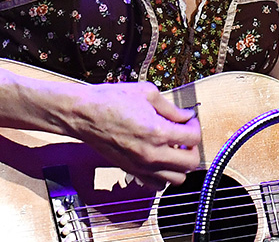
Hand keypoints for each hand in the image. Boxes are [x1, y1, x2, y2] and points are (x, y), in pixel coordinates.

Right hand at [69, 81, 201, 189]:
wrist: (84, 114)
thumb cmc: (110, 101)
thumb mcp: (147, 93)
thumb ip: (171, 108)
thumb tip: (185, 116)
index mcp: (158, 132)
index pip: (193, 138)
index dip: (195, 125)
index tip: (189, 120)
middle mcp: (152, 154)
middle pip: (190, 163)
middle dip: (193, 148)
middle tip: (185, 136)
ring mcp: (141, 166)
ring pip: (176, 179)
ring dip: (180, 164)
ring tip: (174, 148)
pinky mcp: (131, 170)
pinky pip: (156, 185)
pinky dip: (163, 176)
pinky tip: (159, 159)